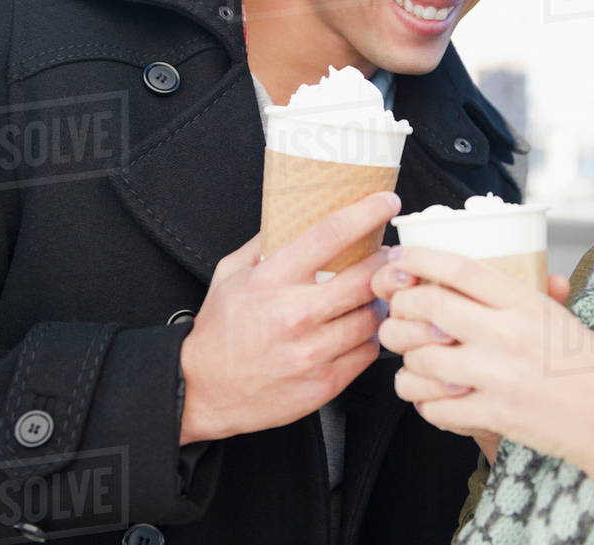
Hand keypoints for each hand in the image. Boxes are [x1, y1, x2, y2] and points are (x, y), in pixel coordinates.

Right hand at [178, 191, 399, 444]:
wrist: (202, 390)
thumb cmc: (218, 331)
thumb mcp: (229, 274)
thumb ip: (263, 243)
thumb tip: (292, 216)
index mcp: (272, 280)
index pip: (331, 235)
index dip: (366, 213)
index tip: (386, 203)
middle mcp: (295, 315)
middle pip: (366, 277)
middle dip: (388, 261)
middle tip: (391, 255)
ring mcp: (312, 352)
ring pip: (373, 317)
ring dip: (380, 301)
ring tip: (374, 294)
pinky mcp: (324, 383)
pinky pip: (368, 352)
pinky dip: (369, 337)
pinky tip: (358, 329)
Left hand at [374, 251, 569, 456]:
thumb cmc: (588, 363)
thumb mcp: (559, 315)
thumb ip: (532, 292)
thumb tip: (527, 266)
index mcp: (523, 302)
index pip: (458, 268)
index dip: (418, 258)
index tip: (400, 258)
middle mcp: (508, 334)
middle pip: (428, 307)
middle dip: (399, 308)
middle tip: (396, 313)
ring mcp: (499, 377)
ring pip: (421, 360)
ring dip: (406, 360)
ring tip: (410, 361)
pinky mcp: (496, 416)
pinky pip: (435, 408)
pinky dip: (423, 403)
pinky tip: (429, 397)